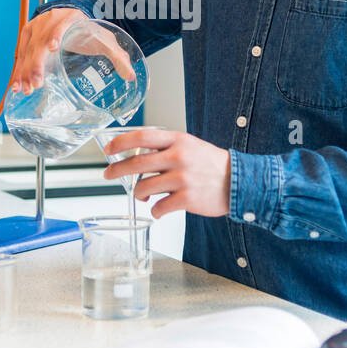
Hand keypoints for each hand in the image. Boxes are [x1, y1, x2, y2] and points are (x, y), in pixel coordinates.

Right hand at [10, 9, 134, 93]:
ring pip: (27, 50)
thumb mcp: (105, 40)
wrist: (74, 18)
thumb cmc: (89, 31)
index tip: (53, 49)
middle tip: (36, 84)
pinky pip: (21, 54)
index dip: (55, 36)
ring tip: (25, 90)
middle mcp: (48, 20)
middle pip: (39, 42)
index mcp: (68, 18)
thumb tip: (130, 75)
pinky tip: (16, 86)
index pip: (59, 25)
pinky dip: (18, 70)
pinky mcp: (27, 36)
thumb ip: (118, 56)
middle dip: (35, 64)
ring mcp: (35, 27)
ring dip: (24, 71)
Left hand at [102, 128, 230, 219]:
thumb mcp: (189, 146)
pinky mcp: (187, 198)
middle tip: (107, 175)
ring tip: (142, 196)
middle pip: (136, 163)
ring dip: (138, 194)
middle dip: (116, 170)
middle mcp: (178, 157)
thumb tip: (136, 157)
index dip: (120, 142)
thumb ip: (165, 148)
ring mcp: (182, 178)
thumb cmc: (211, 165)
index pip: (142, 137)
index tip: (108, 149)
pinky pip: (159, 207)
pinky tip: (159, 209)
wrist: (239, 182)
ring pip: (144, 188)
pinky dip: (155, 211)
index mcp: (178, 140)